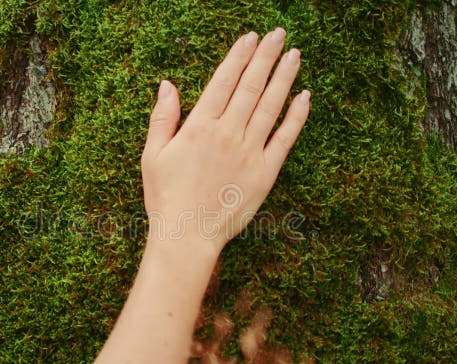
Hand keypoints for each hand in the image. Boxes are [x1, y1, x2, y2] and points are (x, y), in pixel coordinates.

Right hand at [141, 28, 310, 251]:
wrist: (187, 235)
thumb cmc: (165, 197)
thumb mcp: (152, 155)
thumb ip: (162, 117)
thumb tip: (168, 85)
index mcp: (199, 127)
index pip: (223, 81)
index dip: (239, 57)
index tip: (250, 38)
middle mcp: (227, 134)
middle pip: (250, 87)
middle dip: (266, 57)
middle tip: (279, 34)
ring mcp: (249, 152)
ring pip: (270, 106)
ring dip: (284, 78)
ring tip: (294, 55)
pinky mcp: (265, 173)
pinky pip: (285, 139)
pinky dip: (296, 117)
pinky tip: (304, 97)